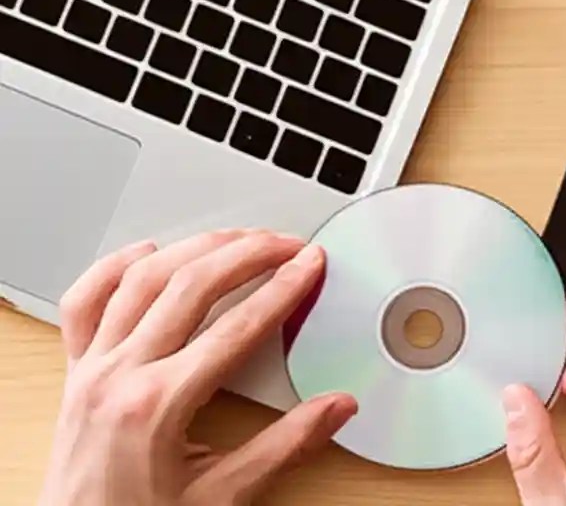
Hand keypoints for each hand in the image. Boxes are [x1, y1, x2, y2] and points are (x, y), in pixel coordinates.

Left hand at [39, 231, 357, 505]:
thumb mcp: (222, 497)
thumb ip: (285, 447)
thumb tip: (335, 409)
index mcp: (158, 405)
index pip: (236, 327)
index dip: (282, 289)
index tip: (309, 266)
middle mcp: (119, 376)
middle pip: (190, 287)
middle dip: (246, 253)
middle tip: (284, 243)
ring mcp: (92, 368)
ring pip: (140, 280)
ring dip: (193, 248)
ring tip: (235, 238)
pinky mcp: (76, 371)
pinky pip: (85, 302)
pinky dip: (115, 268)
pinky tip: (147, 253)